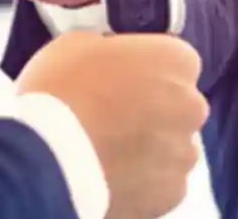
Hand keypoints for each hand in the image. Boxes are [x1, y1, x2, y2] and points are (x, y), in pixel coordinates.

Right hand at [17, 31, 207, 217]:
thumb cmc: (60, 90)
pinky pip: (160, 183)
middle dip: (152, 109)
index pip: (174, 61)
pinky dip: (142, 181)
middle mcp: (191, 106)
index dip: (145, 69)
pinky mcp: (170, 193)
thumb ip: (109, 48)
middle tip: (111, 115)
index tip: (120, 78)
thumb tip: (110, 57)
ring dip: (148, 147)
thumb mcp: (77, 43)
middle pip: (178, 105)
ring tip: (105, 149)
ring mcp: (183, 153)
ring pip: (172, 147)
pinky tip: (109, 174)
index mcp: (176, 60)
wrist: (46, 158)